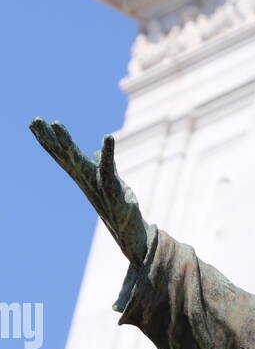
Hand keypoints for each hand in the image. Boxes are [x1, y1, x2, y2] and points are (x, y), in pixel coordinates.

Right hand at [29, 119, 149, 265]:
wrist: (126, 228)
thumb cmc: (116, 202)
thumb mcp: (108, 178)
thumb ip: (102, 164)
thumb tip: (97, 153)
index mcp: (81, 173)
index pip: (61, 154)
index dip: (47, 139)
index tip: (33, 122)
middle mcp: (84, 177)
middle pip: (63, 154)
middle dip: (48, 137)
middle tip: (35, 120)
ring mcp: (95, 182)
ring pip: (77, 159)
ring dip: (66, 142)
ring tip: (56, 123)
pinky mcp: (110, 186)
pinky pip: (107, 166)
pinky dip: (108, 151)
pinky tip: (108, 137)